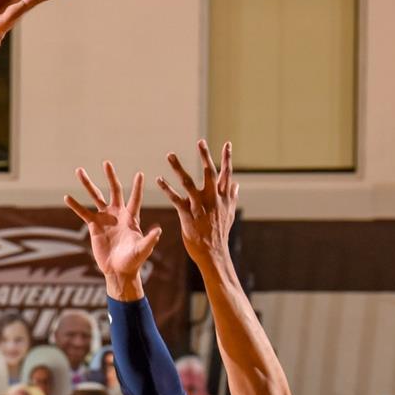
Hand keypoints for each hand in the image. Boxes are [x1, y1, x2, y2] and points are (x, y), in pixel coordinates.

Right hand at [64, 161, 159, 300]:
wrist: (119, 270)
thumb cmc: (134, 260)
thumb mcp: (143, 249)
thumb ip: (149, 239)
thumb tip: (158, 231)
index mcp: (131, 217)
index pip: (135, 198)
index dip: (137, 187)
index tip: (140, 173)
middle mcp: (118, 214)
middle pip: (114, 191)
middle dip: (110, 177)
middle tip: (107, 163)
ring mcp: (105, 218)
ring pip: (95, 197)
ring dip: (88, 184)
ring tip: (80, 171)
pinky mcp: (94, 226)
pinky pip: (83, 212)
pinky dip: (75, 205)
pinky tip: (67, 197)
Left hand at [156, 139, 238, 264]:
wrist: (213, 252)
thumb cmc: (219, 233)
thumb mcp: (229, 214)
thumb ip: (232, 198)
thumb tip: (236, 185)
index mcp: (224, 198)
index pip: (227, 174)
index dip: (227, 159)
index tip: (227, 143)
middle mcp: (214, 199)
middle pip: (210, 174)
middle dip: (205, 157)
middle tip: (200, 142)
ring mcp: (200, 206)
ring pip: (189, 182)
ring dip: (178, 168)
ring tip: (170, 155)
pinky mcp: (188, 214)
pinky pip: (176, 199)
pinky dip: (167, 189)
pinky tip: (158, 179)